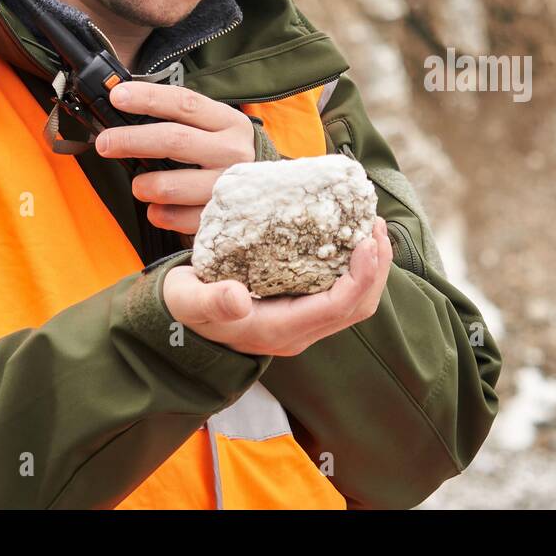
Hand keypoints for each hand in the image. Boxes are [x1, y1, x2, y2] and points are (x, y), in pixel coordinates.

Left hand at [95, 80, 254, 236]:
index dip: (149, 98)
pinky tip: (157, 210)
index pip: (185, 104)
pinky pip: (181, 218)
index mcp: (228, 123)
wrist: (274, 193)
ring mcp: (229, 185)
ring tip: (138, 186)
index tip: (118, 97)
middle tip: (106, 143)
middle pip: (174, 140)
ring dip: (145, 185)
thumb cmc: (230, 156)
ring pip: (172, 184)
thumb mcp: (217, 129)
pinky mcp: (224, 216)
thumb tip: (127, 107)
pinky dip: (161, 214)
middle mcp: (232, 151)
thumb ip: (182, 120)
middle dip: (132, 140)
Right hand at [162, 217, 392, 355]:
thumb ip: (210, 301)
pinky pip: (342, 293)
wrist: (178, 321)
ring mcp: (303, 323)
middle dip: (376, 267)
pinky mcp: (302, 309)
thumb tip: (237, 299)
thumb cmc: (183, 307)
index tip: (367, 240)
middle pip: (358, 306)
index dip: (362, 276)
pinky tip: (350, 236)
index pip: (338, 308)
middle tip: (375, 224)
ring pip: (355, 302)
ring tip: (370, 226)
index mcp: (279, 330)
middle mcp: (299, 331)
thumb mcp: (188, 301)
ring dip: (370, 266)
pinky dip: (355, 266)